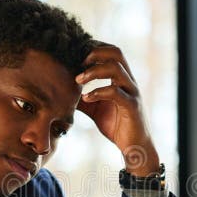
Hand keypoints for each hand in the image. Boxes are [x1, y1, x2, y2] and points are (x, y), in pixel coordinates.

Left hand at [75, 42, 160, 176]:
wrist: (133, 147)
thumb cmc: (116, 126)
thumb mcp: (94, 109)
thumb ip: (82, 98)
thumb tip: (62, 91)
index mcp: (121, 79)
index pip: (111, 53)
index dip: (94, 48)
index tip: (76, 54)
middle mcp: (129, 82)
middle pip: (116, 53)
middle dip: (95, 53)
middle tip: (77, 63)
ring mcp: (132, 93)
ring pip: (116, 69)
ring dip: (93, 71)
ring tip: (77, 80)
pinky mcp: (131, 106)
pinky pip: (115, 93)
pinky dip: (98, 92)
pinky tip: (86, 97)